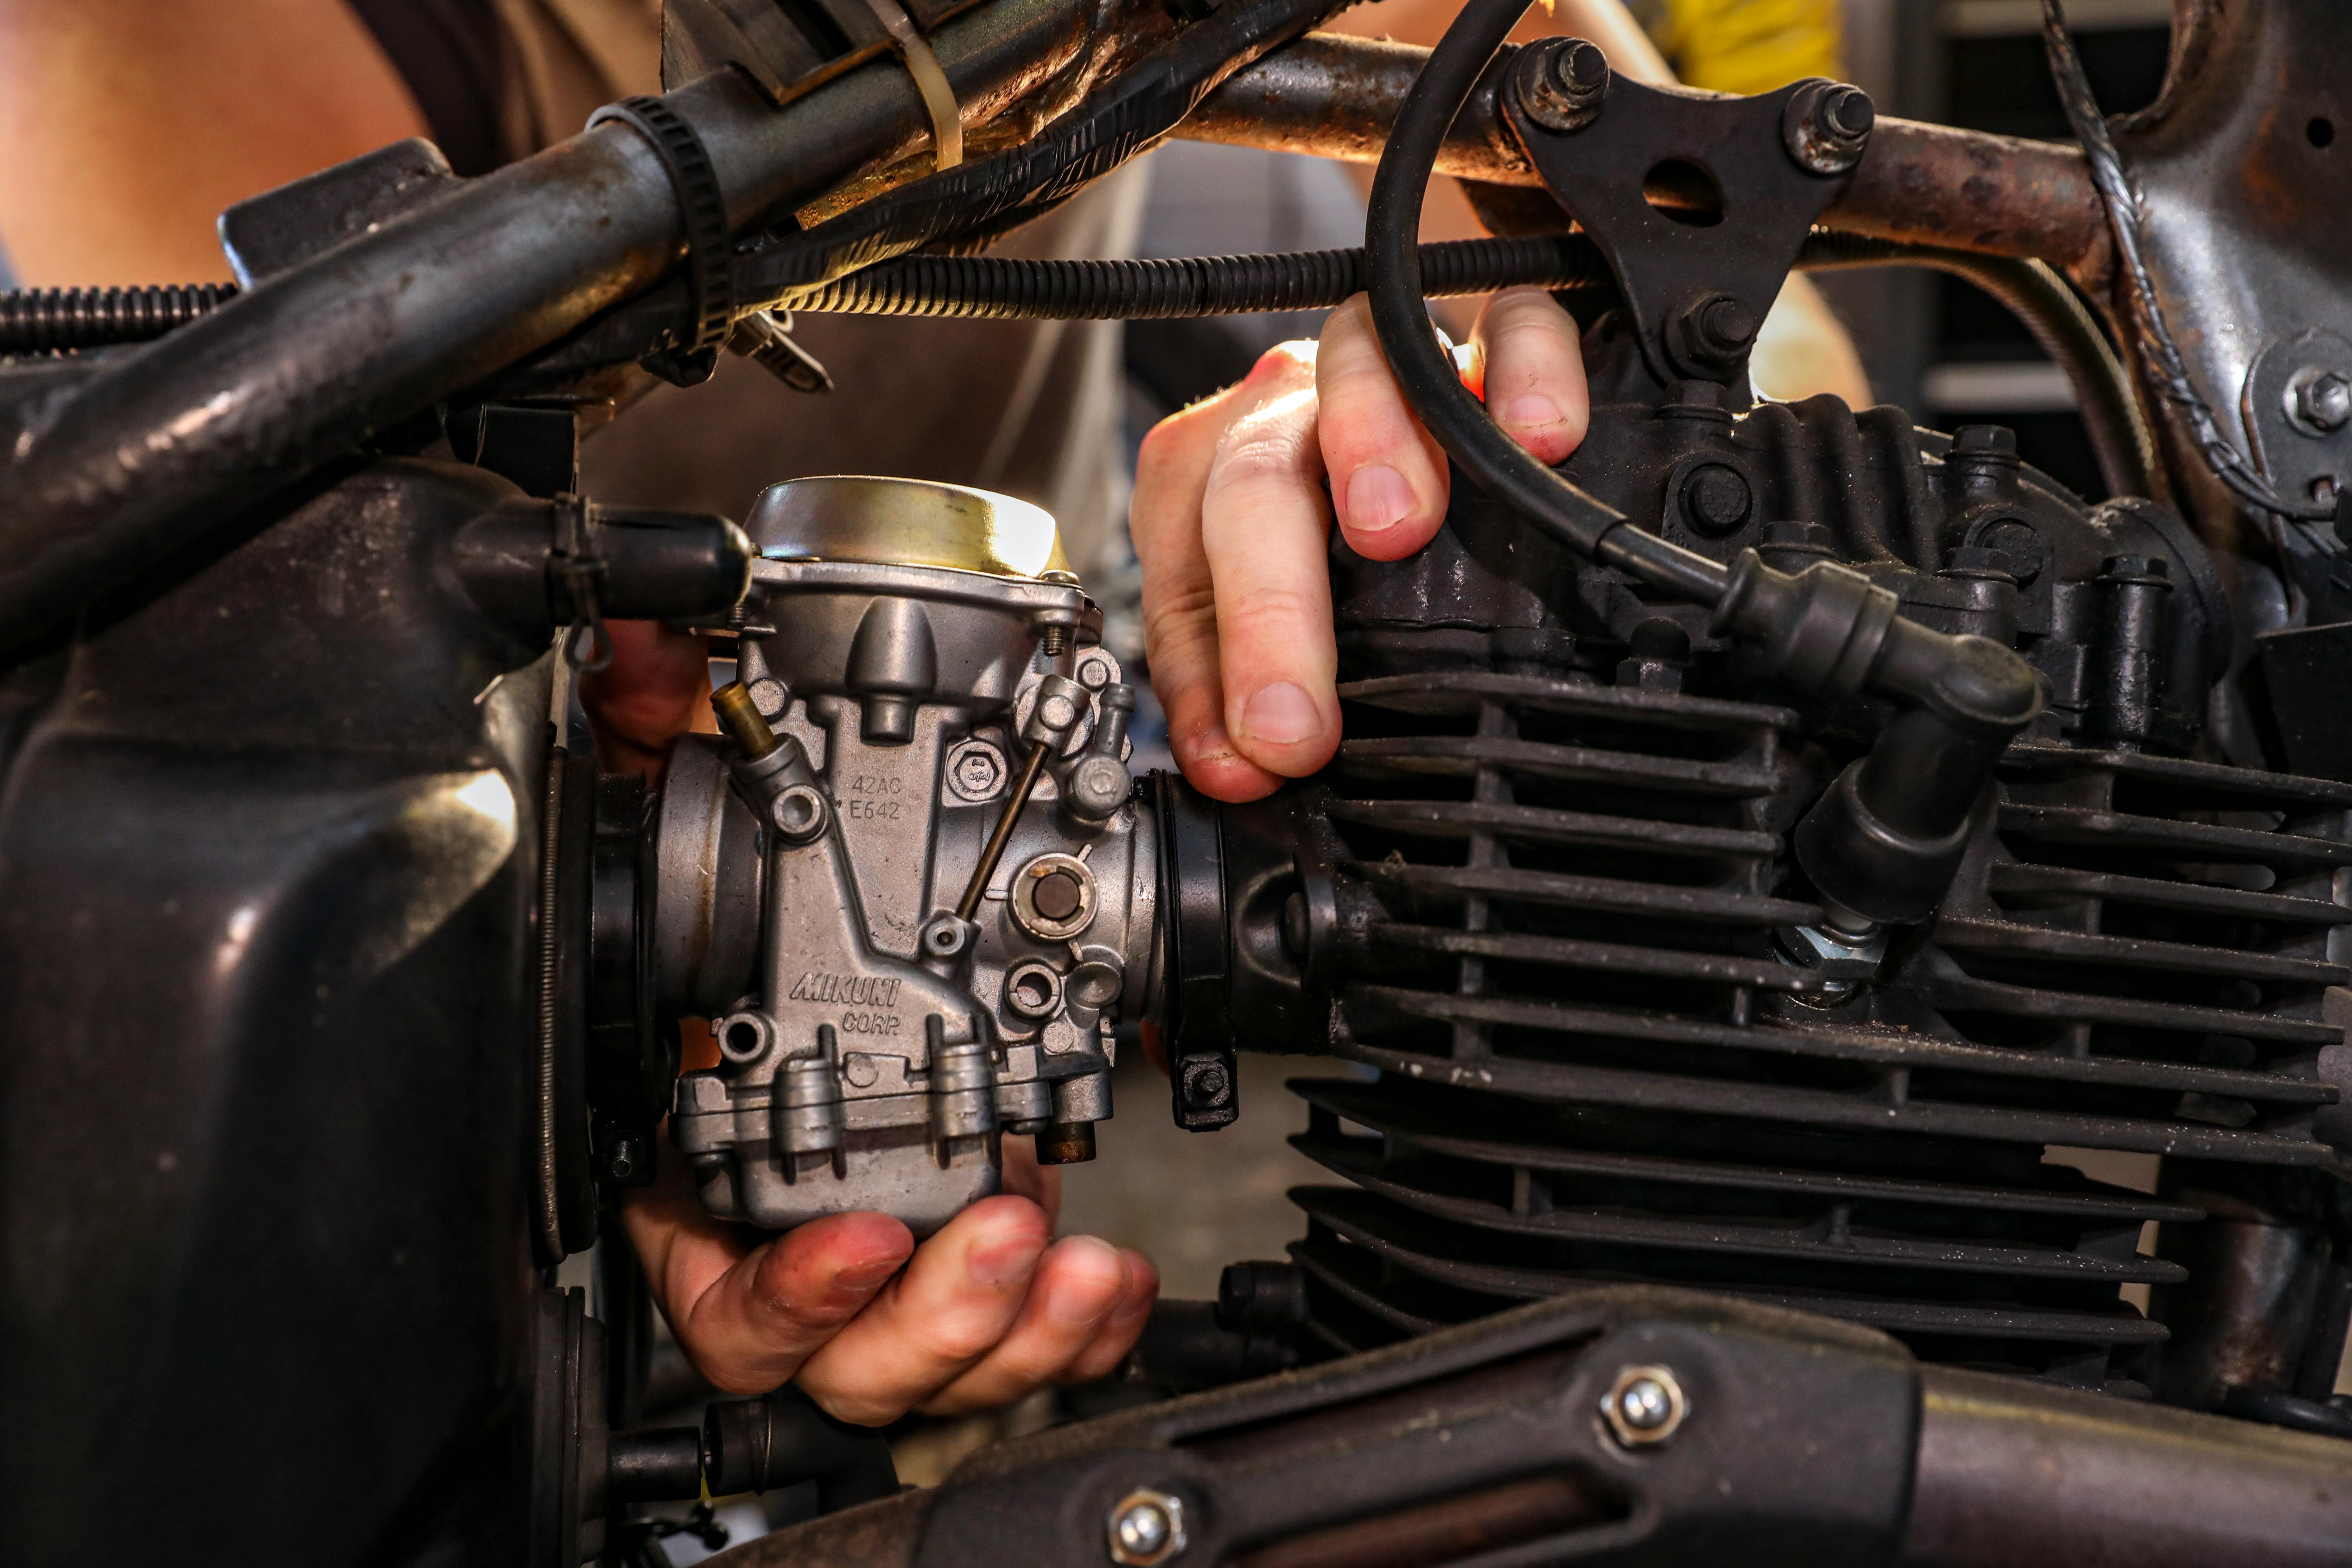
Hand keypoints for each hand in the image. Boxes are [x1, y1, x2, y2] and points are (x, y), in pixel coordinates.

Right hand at [621, 1136, 1156, 1423]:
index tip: (870, 1238)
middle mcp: (815, 1335)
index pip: (744, 1331)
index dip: (805, 1297)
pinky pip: (1041, 1362)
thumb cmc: (776, 1098)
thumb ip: (745, 1090)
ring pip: (965, 1384)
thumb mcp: (734, 1083)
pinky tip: (1118, 1284)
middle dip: (952, 1308)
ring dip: (1039, 1327)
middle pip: (868, 1374)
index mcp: (724, 1277)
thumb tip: (770, 1056)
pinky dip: (1093, 1331)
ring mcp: (906, 1346)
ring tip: (1086, 1266)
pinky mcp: (988, 1340)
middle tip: (1005, 1231)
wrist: (851, 1106)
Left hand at [1131, 287, 1589, 801]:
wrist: (1442, 402)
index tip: (1259, 754)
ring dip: (1370, 444)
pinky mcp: (1495, 327)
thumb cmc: (1346, 516)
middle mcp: (1287, 407)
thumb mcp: (1270, 596)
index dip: (1214, 671)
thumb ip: (1232, 672)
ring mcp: (1387, 359)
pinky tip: (1539, 437)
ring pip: (1360, 368)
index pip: (1184, 567)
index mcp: (1211, 475)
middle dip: (1271, 605)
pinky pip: (1510, 328)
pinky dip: (1524, 374)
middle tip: (1300, 713)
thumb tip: (1236, 769)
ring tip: (1395, 526)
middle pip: (1255, 478)